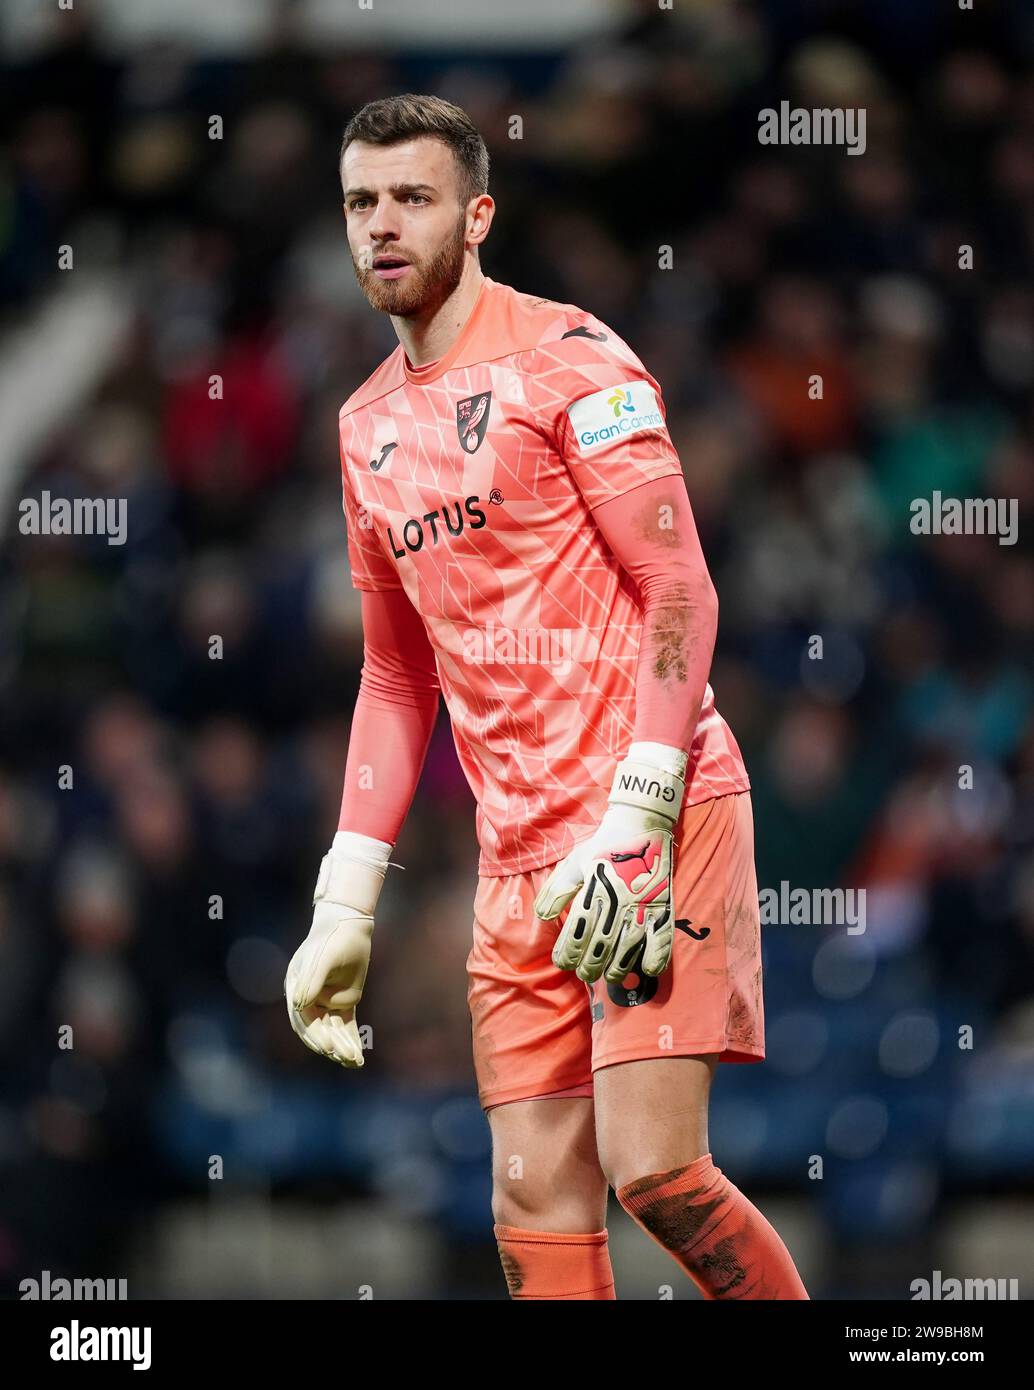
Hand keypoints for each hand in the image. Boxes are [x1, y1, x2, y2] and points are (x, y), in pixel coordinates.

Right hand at [285, 837, 388, 1067]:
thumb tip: (299, 1004)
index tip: (329, 1046)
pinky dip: (351, 1040)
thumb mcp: (324, 957)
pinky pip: (345, 1025)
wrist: (349, 924)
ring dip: (342, 1047)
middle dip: (330, 1045)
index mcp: (297, 988)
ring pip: (331, 1030)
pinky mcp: (342, 1001)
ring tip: (354, 1061)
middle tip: (345, 1056)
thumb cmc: (334, 937)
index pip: (303, 1019)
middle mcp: (307, 998)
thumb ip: (312, 979)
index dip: (315, 1034)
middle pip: (316, 1029)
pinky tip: (357, 1058)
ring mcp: (324, 1001)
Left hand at [535, 809, 674, 984]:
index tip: (563, 962)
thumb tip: (542, 916)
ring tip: (609, 977)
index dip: (568, 952)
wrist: (641, 824)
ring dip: (618, 967)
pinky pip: (662, 935)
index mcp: (594, 889)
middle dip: (590, 965)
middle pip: (602, 944)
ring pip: (629, 946)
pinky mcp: (663, 904)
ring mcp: (643, 904)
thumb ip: (557, 890)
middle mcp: (618, 900)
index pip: (578, 930)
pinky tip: (649, 970)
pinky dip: (657, 955)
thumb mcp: (574, 862)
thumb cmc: (603, 845)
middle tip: (584, 974)